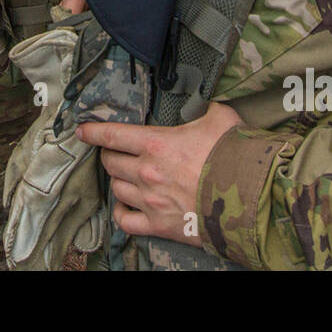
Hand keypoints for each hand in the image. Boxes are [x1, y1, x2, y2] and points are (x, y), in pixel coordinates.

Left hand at [77, 102, 240, 246]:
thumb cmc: (234, 155)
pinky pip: (126, 221)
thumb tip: (205, 105)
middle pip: (111, 162)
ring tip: (125, 177)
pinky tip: (125, 205)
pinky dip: (121, 212)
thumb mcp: (220, 118)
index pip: (112, 134)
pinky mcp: (159, 225)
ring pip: (117, 189)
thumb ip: (205, 109)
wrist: (250, 197)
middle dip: (110, 156)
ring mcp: (150, 201)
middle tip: (116, 153)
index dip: (93, 132)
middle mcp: (146, 172)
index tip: (81, 131)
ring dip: (118, 181)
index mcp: (156, 143)